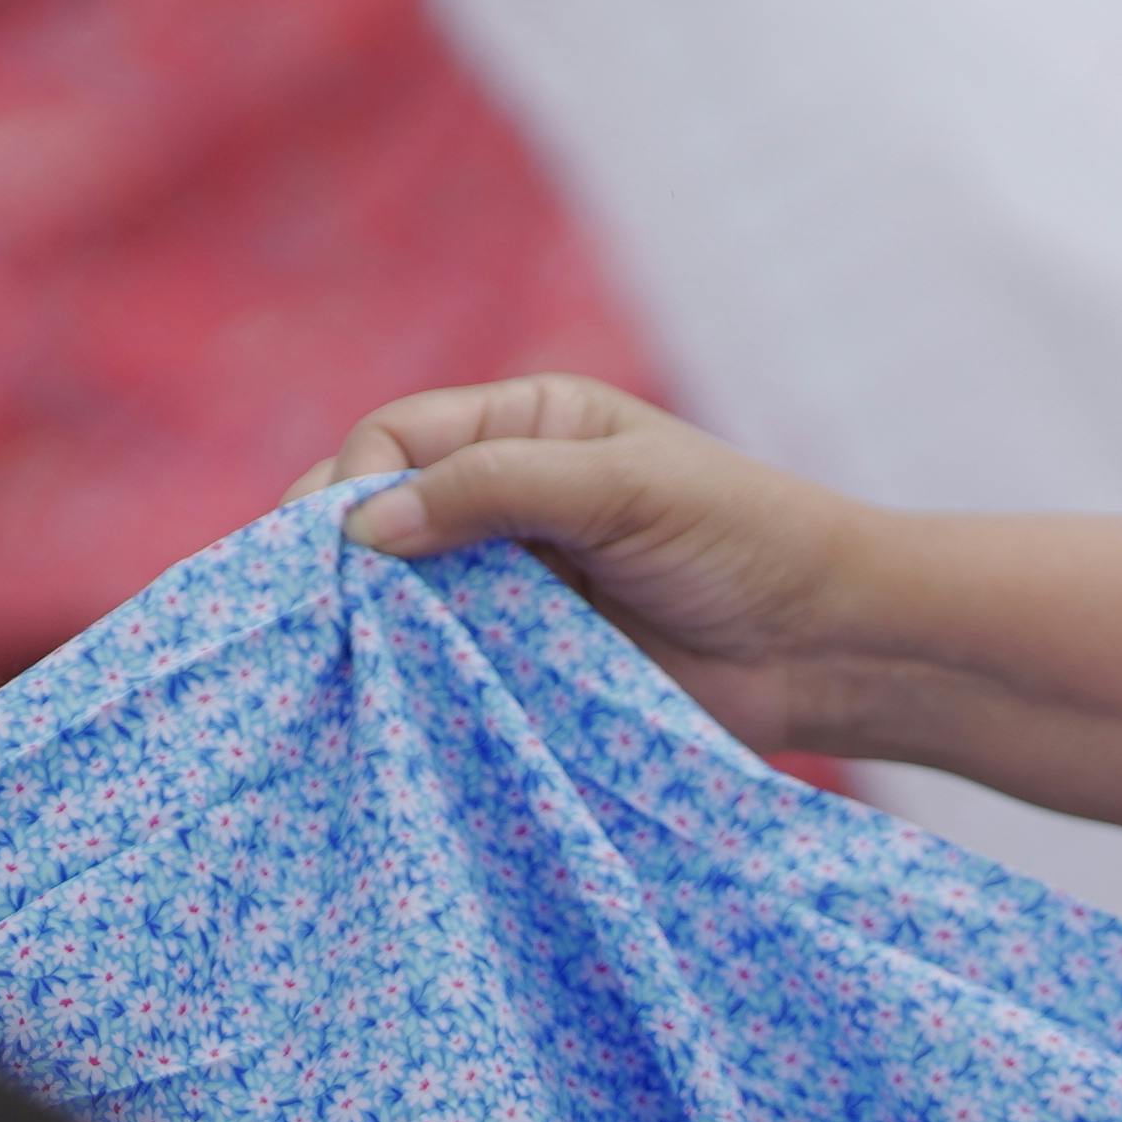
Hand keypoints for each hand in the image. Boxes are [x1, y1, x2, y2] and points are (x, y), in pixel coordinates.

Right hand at [306, 375, 878, 756]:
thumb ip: (500, 489)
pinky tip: (366, 697)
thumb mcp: (626, 488)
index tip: (341, 544)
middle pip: (375, 516)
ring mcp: (505, 581)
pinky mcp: (514, 656)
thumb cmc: (746, 539)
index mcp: (532, 425)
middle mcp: (505, 496)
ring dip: (357, 622)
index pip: (397, 436)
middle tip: (299, 612)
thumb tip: (363, 523)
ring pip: (390, 594)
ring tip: (322, 660)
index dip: (352, 482)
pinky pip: (429, 660)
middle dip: (331, 556)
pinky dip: (396, 675)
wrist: (822, 644)